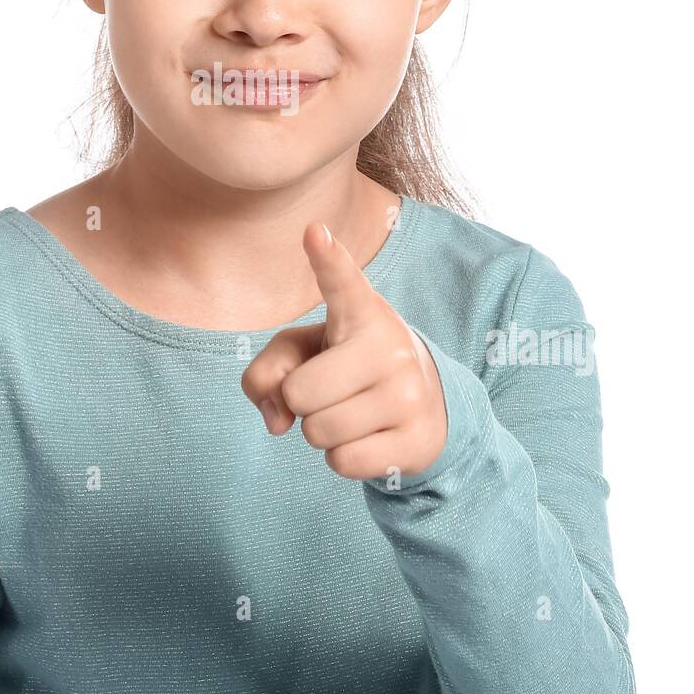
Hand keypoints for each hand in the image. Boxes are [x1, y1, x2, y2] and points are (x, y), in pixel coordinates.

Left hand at [239, 220, 447, 481]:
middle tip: (329, 390)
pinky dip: (341, 457)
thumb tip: (277, 419)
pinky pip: (342, 463)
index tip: (314, 231)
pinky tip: (367, 438)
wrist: (424, 407)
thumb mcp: (303, 353)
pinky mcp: (417, 441)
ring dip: (320, 431)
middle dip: (299, 402)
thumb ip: (268, 371)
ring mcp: (409, 395)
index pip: (342, 283)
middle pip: (299, 394)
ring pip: (319, 432)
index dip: (327, 259)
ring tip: (349, 411)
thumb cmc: (345, 366)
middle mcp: (390, 346)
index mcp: (361, 312)